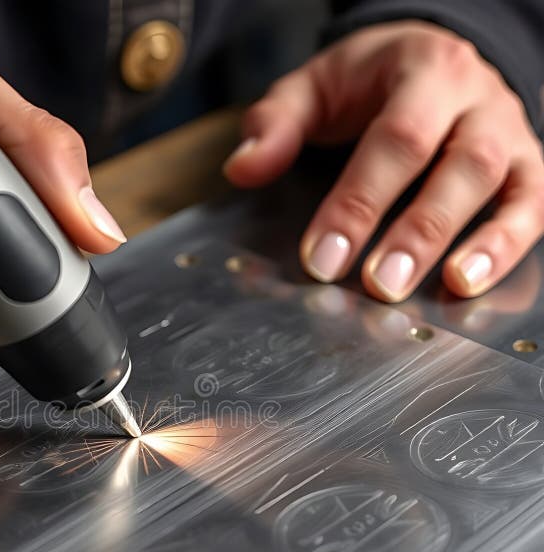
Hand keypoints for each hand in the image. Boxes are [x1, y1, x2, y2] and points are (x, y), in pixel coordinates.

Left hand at [225, 21, 543, 302]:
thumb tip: (242, 169)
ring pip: (499, 185)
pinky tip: (471, 284)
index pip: (395, 139)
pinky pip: (532, 205)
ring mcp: (508, 133)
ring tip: (440, 290)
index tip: (322, 257)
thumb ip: (276, 124)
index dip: (359, 202)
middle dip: (414, 231)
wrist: (431, 55)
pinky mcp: (526, 166)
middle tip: (376, 285)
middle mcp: (475, 100)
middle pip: (456, 165)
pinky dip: (506, 246)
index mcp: (422, 71)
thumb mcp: (314, 87)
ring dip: (467, 242)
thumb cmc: (368, 81)